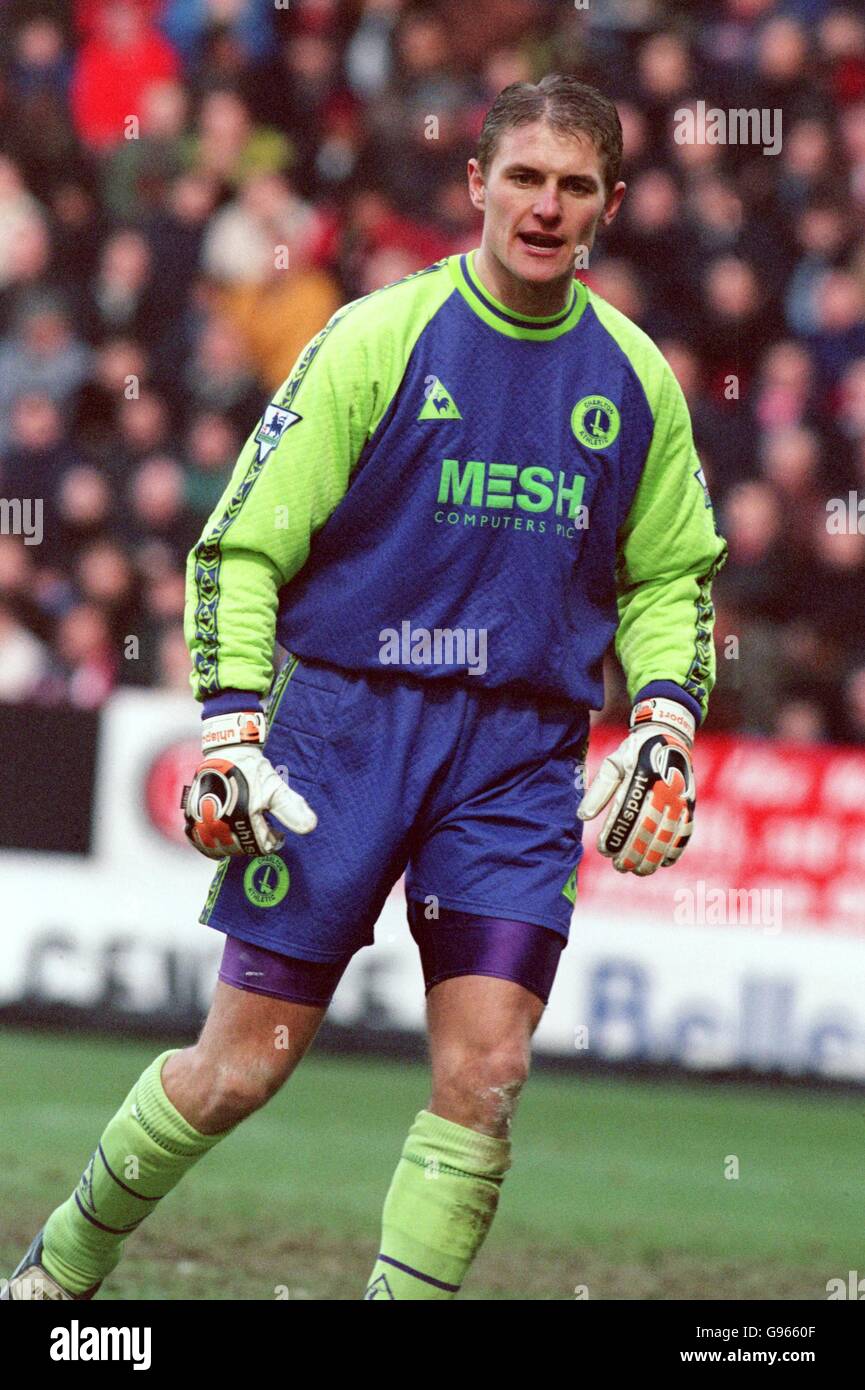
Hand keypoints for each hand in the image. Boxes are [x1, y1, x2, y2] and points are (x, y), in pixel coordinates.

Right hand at [182, 712, 316, 859]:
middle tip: (261, 827)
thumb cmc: (252, 770)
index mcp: (242, 816)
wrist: (226, 750)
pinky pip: (200, 841)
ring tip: (243, 830)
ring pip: (220, 848)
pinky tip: (222, 835)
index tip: (277, 832)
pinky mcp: (192, 815)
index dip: (273, 841)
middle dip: (253, 841)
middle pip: (240, 849)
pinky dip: (211, 843)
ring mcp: (202, 820)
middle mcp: (219, 821)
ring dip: (233, 843)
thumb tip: (310, 827)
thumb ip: (291, 809)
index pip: (261, 846)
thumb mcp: (275, 788)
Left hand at [577, 697, 694, 874]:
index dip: (616, 836)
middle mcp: (664, 789)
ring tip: (638, 870)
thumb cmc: (635, 750)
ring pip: (667, 836)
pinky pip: (686, 832)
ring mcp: (681, 798)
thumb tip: (583, 816)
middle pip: (648, 831)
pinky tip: (663, 863)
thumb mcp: (614, 762)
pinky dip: (675, 850)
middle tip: (619, 867)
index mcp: (642, 777)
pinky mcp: (691, 804)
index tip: (604, 850)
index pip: (627, 815)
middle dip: (632, 853)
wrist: (671, 735)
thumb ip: (599, 790)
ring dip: (652, 858)